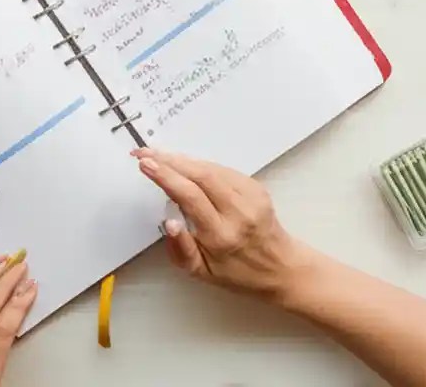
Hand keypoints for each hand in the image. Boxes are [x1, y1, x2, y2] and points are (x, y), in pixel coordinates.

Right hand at [133, 147, 304, 301]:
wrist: (280, 267)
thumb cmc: (237, 273)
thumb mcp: (202, 272)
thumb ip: (181, 249)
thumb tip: (168, 223)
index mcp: (221, 235)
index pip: (190, 196)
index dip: (166, 176)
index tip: (145, 163)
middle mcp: (238, 212)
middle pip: (200, 175)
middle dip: (170, 160)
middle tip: (145, 153)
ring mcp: (251, 197)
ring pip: (212, 168)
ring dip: (183, 159)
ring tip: (160, 156)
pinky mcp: (257, 187)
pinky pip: (223, 170)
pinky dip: (201, 165)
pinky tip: (185, 165)